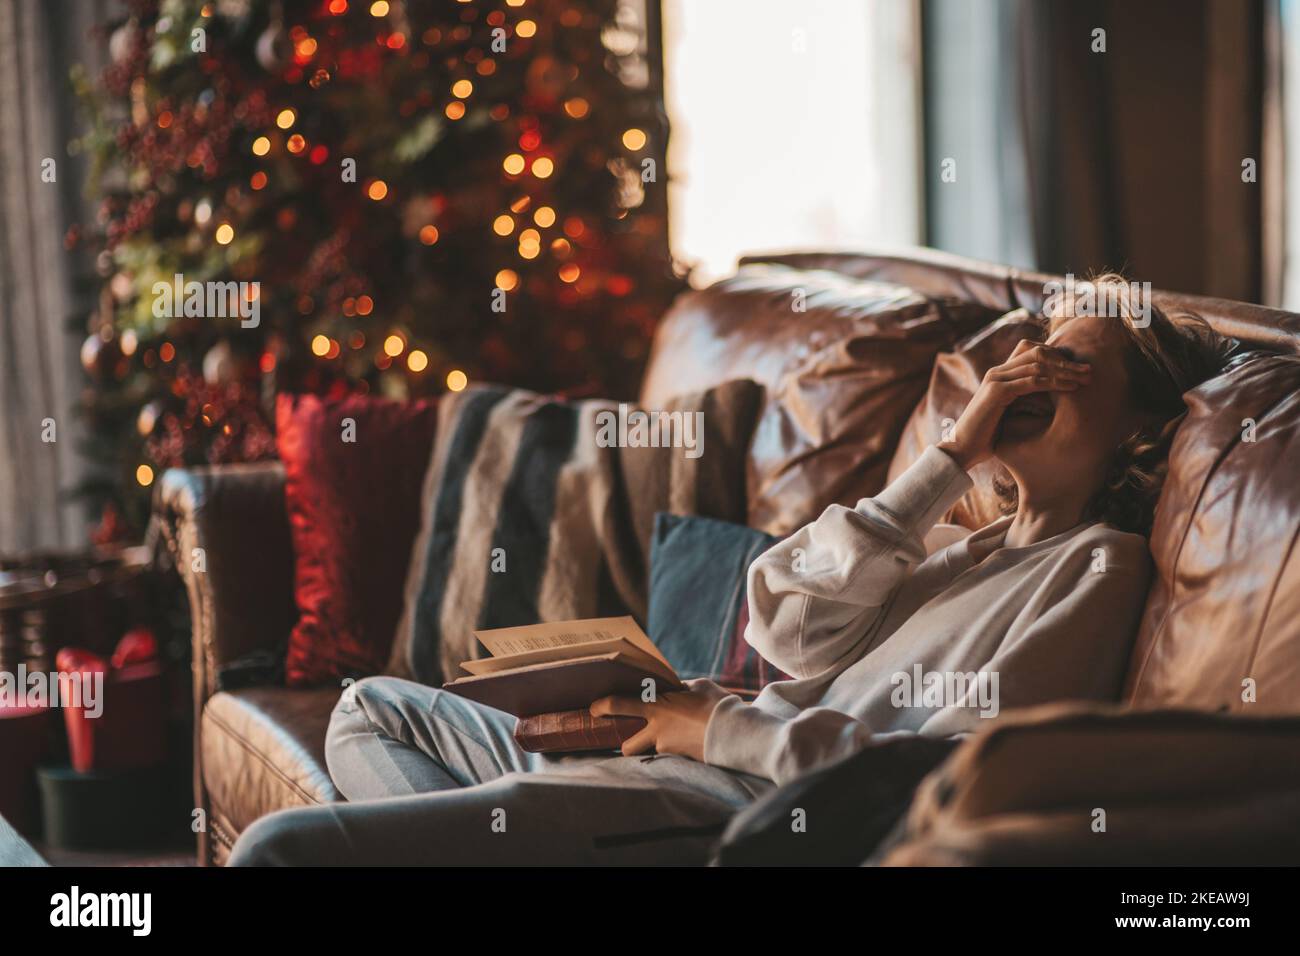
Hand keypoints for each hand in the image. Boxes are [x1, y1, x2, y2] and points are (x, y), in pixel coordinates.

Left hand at [590, 679, 731, 760]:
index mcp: (657, 706)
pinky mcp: (680, 759)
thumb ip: (679, 689)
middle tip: (625, 740)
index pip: (619, 704)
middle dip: (625, 745)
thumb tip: (675, 689)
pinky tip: (689, 745)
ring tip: (667, 743)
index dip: (603, 707)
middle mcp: (657, 729)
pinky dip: (676, 751)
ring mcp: (668, 747)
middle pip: (627, 745)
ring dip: (651, 750)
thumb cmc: (716, 704)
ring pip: (650, 753)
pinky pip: (670, 756)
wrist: (734, 732)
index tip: (594, 710)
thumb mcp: (697, 686)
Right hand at [939, 339, 1090, 469]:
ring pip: (1038, 365)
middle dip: (1066, 361)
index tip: (1077, 369)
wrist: (963, 448)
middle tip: (1089, 371)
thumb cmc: (987, 436)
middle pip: (1037, 353)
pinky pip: (1031, 381)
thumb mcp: (1010, 413)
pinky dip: (1054, 383)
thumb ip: (1025, 400)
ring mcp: (996, 379)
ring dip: (1065, 371)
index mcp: (1000, 374)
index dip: (1056, 355)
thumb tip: (1052, 400)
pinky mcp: (997, 392)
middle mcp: (997, 372)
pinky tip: (1071, 388)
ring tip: (1086, 378)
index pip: (1031, 350)